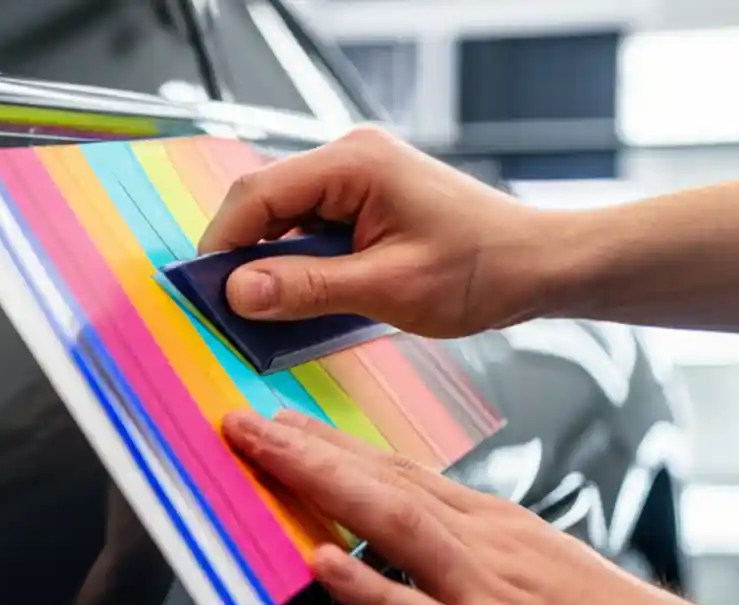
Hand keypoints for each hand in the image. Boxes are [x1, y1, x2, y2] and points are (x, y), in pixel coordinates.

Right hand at [199, 126, 574, 337]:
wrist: (534, 265)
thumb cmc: (481, 269)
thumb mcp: (387, 289)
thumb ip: (307, 289)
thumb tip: (238, 292)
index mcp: (354, 163)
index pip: (258, 194)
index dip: (222, 243)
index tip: (204, 291)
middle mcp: (351, 158)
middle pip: (265, 203)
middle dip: (245, 256)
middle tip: (232, 310)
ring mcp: (358, 178)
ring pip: (285, 219)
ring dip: (274, 263)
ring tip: (272, 312)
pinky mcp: (365, 201)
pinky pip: (311, 229)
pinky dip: (301, 264)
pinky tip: (305, 299)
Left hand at [222, 409, 738, 604]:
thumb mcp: (536, 563)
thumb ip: (470, 546)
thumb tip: (412, 534)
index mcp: (493, 525)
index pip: (398, 471)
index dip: (333, 445)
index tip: (283, 422)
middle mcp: (485, 545)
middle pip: (384, 482)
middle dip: (308, 449)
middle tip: (245, 421)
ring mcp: (487, 594)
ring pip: (394, 524)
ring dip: (323, 484)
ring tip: (267, 455)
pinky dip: (370, 585)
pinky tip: (325, 561)